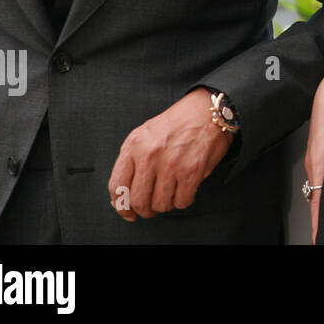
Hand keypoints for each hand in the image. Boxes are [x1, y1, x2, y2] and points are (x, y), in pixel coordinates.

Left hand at [107, 88, 231, 220]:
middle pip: (138, 201)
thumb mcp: (144, 135)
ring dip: (165, 205)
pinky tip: (184, 190)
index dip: (121, 206)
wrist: (206, 110)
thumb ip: (130, 163)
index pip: (117, 186)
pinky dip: (183, 201)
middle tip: (151, 209)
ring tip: (170, 195)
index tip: (128, 213)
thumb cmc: (175, 124)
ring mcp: (171, 164)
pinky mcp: (191, 170)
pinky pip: (182, 201)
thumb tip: (120, 199)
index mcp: (134, 145)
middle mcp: (149, 156)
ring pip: (160, 204)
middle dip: (145, 210)